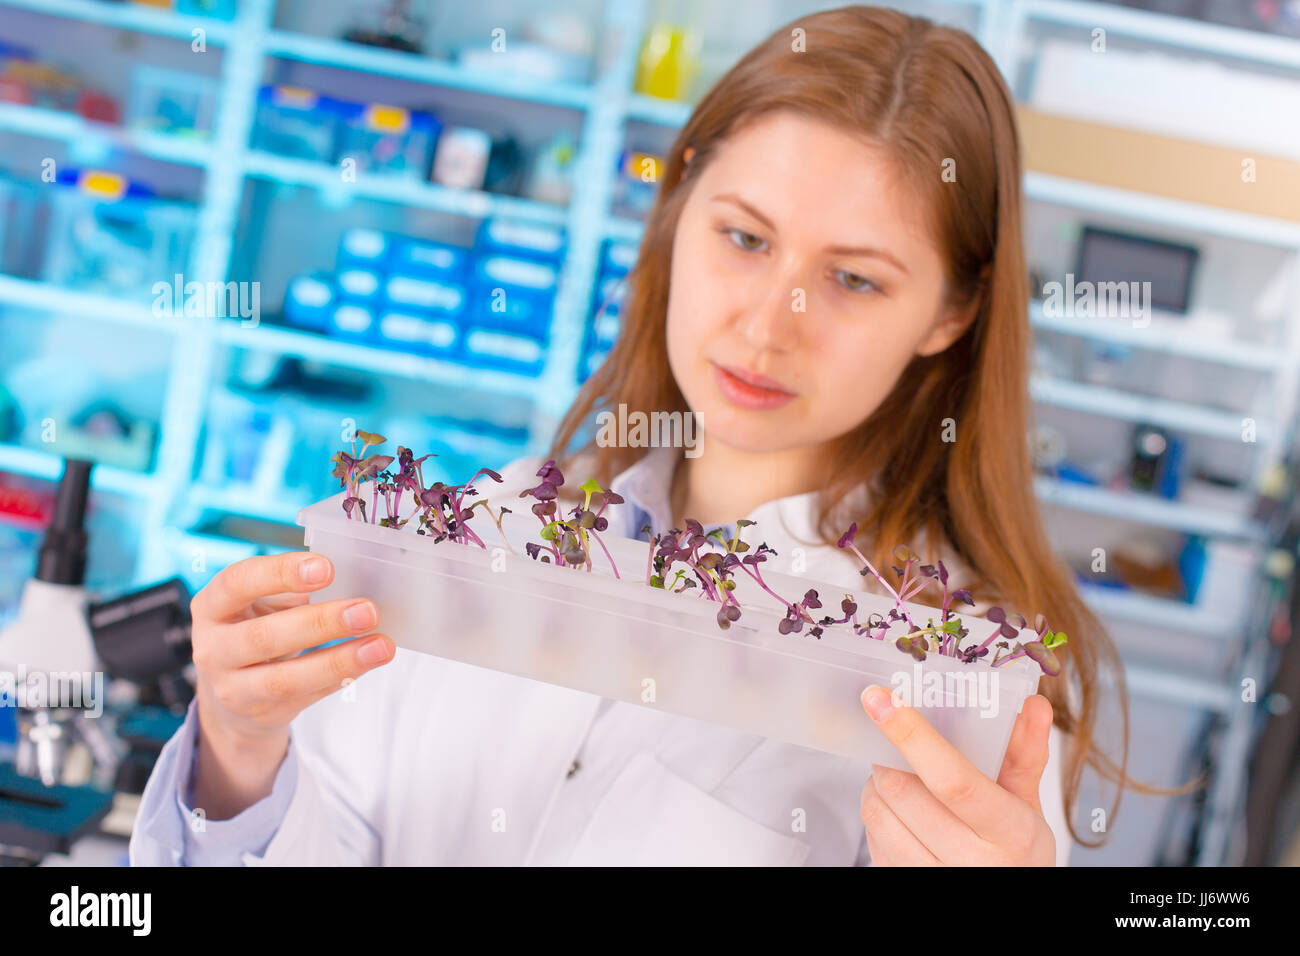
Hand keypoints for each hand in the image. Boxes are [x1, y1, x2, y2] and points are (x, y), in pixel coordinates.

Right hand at [188, 552, 394, 817]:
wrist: (230, 694)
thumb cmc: (255, 629)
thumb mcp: (259, 603)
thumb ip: (292, 589)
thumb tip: (353, 579)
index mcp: (212, 606)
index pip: (238, 582)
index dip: (280, 573)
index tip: (327, 567)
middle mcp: (213, 648)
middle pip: (265, 636)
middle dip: (321, 622)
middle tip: (368, 610)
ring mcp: (232, 688)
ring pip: (286, 678)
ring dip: (339, 660)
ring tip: (381, 645)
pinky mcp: (260, 714)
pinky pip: (306, 697)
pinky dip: (340, 678)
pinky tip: (368, 662)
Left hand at [858, 685, 1055, 865]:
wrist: (1006, 903)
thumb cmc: (1015, 851)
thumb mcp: (1026, 807)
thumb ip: (1024, 753)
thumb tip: (1034, 703)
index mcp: (1009, 834)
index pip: (953, 779)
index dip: (912, 735)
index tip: (882, 699)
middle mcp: (970, 862)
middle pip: (902, 790)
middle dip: (887, 755)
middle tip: (894, 743)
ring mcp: (932, 878)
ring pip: (877, 811)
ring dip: (877, 783)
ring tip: (897, 776)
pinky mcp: (901, 882)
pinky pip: (871, 837)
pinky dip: (877, 812)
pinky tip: (898, 810)